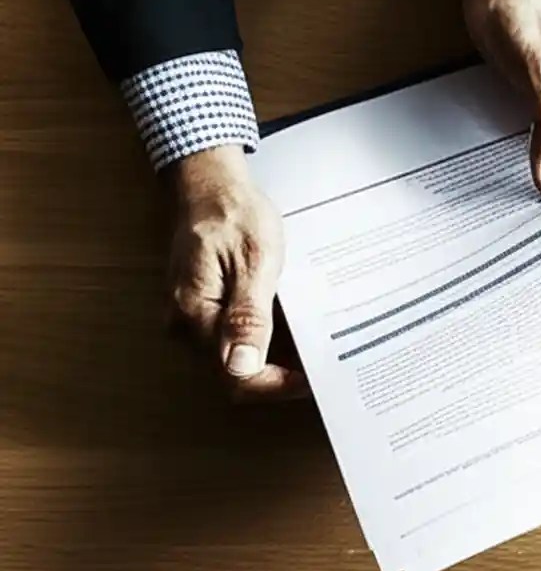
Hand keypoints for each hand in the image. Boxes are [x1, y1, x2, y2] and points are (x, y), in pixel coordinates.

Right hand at [164, 146, 307, 401]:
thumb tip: (240, 367)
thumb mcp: (254, 262)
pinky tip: (295, 328)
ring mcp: (194, 318)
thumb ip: (248, 317)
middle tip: (323, 362)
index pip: (236, 376)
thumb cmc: (233, 214)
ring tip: (315, 344)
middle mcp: (187, 324)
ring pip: (240, 358)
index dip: (277, 385)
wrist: (211, 185)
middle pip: (238, 373)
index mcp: (195, 313)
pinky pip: (237, 337)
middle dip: (282, 373)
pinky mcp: (205, 310)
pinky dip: (269, 339)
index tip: (314, 379)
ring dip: (278, 357)